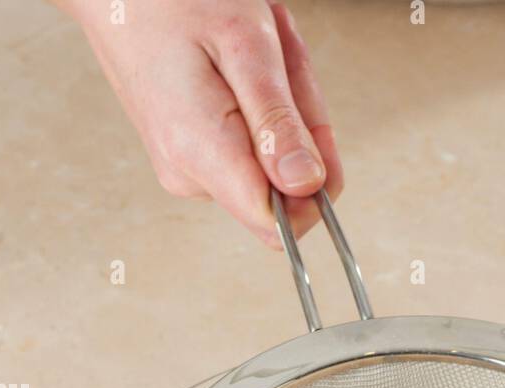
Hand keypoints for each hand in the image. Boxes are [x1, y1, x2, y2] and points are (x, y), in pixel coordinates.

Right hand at [61, 0, 341, 245]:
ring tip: (251, 52)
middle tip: (276, 61)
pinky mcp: (191, 157)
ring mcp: (189, 169)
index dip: (315, 186)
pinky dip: (262, 102)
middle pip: (285, 188)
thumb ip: (277, 123)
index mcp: (202, 155)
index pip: (279, 226)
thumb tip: (308, 186)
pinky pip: (251, 145)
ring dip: (283, 104)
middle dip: (300, 123)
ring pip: (273, 162)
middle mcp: (191, 176)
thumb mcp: (245, 45)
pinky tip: (240, 63)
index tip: (309, 124)